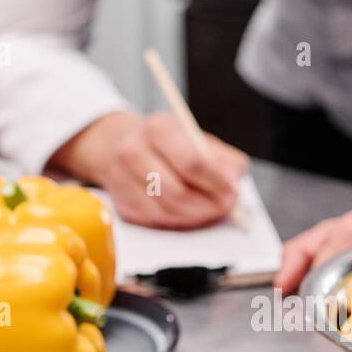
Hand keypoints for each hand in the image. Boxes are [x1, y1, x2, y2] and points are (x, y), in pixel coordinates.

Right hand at [51, 111, 248, 228]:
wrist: (120, 143)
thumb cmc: (169, 143)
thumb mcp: (200, 139)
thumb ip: (225, 159)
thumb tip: (232, 184)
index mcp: (159, 128)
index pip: (191, 163)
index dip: (216, 184)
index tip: (231, 193)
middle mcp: (133, 151)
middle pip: (177, 194)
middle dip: (207, 207)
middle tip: (223, 208)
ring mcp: (121, 179)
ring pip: (166, 213)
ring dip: (194, 217)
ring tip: (208, 210)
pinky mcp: (120, 204)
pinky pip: (155, 222)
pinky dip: (176, 222)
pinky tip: (186, 212)